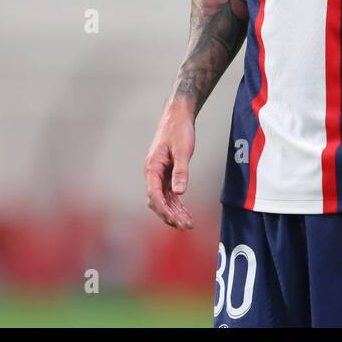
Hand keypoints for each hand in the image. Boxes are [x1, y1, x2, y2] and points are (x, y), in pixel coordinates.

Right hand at [144, 97, 196, 229]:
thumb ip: (181, 171)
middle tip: (186, 226)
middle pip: (157, 201)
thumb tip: (179, 193)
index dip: (165, 210)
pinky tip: (186, 213)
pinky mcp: (166, 173)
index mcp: (152, 168)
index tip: (176, 221)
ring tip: (188, 224)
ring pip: (163, 199)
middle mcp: (152, 173)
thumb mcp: (183, 150)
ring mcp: (158, 174)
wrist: (178, 115)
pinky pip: (169, 193)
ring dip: (174, 212)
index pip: (154, 195)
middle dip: (170, 215)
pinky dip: (177, 204)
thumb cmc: (179, 130)